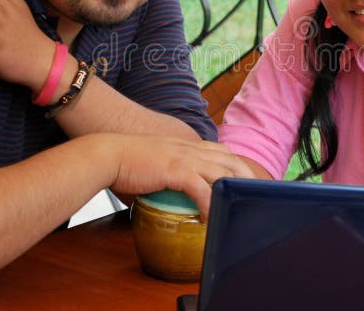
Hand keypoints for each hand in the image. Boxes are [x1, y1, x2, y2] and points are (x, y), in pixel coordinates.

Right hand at [107, 134, 256, 219]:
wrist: (107, 154)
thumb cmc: (127, 161)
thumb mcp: (156, 160)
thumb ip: (169, 171)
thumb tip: (172, 192)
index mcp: (187, 145)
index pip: (222, 151)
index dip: (236, 166)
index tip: (245, 182)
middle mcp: (191, 148)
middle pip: (231, 160)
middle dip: (247, 178)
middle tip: (255, 198)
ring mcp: (184, 158)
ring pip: (222, 173)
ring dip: (234, 192)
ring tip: (239, 210)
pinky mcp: (175, 170)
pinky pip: (202, 189)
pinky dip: (210, 204)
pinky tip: (210, 218)